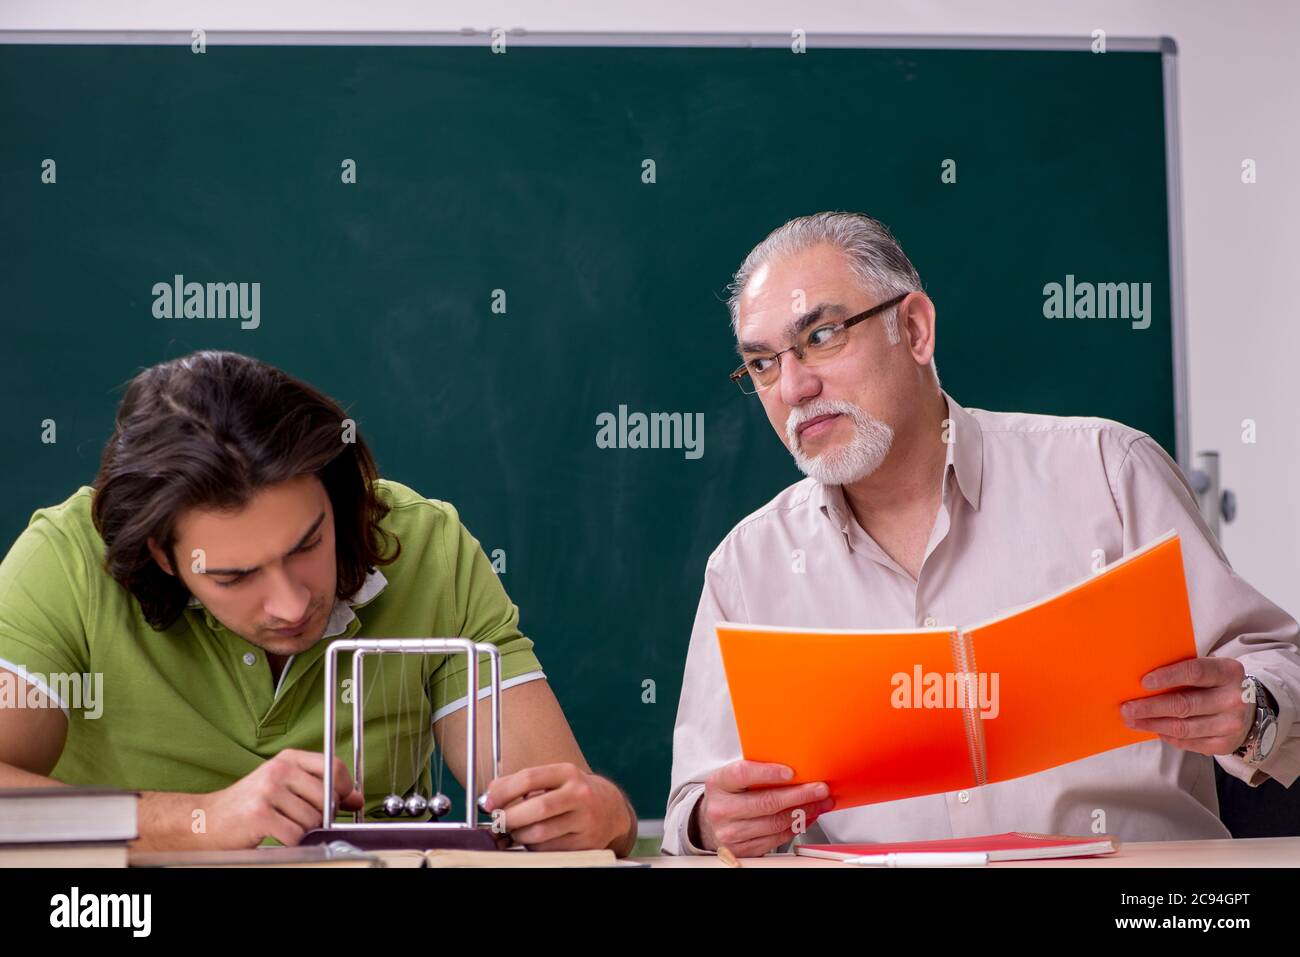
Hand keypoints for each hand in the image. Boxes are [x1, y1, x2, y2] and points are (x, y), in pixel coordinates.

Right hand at [197, 749, 363, 848]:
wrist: (205, 820)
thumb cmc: (247, 805)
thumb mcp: (285, 787)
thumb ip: (321, 788)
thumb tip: (357, 798)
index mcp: (288, 758)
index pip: (334, 766)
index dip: (345, 788)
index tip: (344, 801)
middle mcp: (279, 769)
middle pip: (327, 797)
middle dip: (322, 816)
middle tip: (303, 820)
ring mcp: (269, 790)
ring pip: (313, 819)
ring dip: (303, 830)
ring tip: (283, 825)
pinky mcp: (260, 814)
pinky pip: (296, 835)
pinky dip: (291, 842)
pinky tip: (276, 834)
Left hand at [481, 762, 634, 853]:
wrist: (612, 809)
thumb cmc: (573, 793)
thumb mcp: (553, 778)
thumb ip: (521, 782)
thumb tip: (490, 794)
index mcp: (568, 773)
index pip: (530, 778)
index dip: (504, 792)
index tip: (488, 803)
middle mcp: (580, 795)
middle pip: (536, 809)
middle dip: (509, 818)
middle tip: (499, 823)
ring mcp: (585, 821)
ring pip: (540, 834)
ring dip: (520, 836)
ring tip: (518, 831)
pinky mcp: (586, 844)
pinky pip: (549, 850)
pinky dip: (535, 848)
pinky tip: (536, 840)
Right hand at [695, 760, 833, 857]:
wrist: (709, 823)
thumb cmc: (728, 795)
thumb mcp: (732, 777)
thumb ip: (756, 771)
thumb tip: (796, 768)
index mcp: (719, 783)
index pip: (743, 774)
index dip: (768, 772)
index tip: (792, 772)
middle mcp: (722, 809)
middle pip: (766, 803)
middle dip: (799, 795)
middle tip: (820, 789)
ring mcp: (732, 832)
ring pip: (775, 823)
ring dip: (804, 812)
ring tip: (820, 803)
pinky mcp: (743, 850)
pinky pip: (777, 839)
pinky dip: (796, 827)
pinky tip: (807, 817)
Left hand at [1120, 657, 1254, 755]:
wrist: (1248, 708)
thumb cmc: (1215, 683)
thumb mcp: (1208, 668)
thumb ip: (1183, 670)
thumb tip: (1141, 681)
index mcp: (1229, 672)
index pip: (1195, 673)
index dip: (1168, 677)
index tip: (1143, 683)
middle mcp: (1234, 699)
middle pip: (1184, 705)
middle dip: (1150, 708)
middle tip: (1127, 709)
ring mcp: (1232, 724)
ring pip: (1184, 727)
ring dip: (1153, 725)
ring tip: (1132, 721)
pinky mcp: (1226, 744)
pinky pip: (1190, 743)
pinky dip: (1169, 737)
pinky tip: (1155, 730)